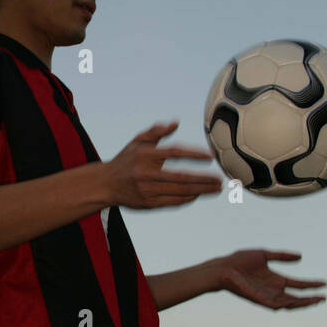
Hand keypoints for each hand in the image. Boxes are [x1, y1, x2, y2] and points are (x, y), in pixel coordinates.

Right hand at [105, 120, 222, 208]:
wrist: (106, 184)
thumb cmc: (126, 159)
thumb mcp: (137, 141)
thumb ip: (156, 131)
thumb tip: (175, 123)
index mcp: (146, 155)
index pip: (174, 153)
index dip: (194, 155)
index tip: (210, 156)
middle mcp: (146, 173)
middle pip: (181, 177)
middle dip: (203, 179)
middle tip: (220, 178)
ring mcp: (147, 190)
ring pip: (180, 191)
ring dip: (201, 190)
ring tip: (216, 188)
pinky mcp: (148, 203)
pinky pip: (173, 202)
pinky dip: (188, 198)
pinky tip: (200, 194)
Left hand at [213, 249, 325, 309]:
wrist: (222, 268)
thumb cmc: (239, 261)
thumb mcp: (264, 255)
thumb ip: (282, 256)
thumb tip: (301, 257)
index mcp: (275, 280)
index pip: (297, 285)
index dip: (311, 285)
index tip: (324, 283)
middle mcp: (272, 290)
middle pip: (295, 298)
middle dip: (310, 299)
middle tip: (324, 298)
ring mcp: (266, 297)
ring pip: (288, 304)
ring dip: (302, 304)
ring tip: (316, 301)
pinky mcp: (259, 300)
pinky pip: (275, 305)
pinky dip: (286, 305)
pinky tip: (296, 302)